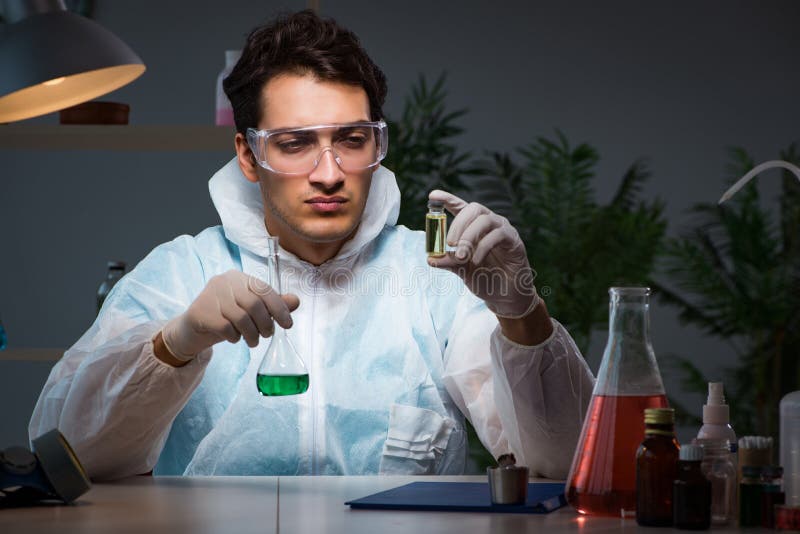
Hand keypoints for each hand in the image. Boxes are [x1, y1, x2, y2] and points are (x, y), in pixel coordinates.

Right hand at [161, 270, 299, 360]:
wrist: (193, 329)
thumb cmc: (226, 317)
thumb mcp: (251, 311)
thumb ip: (272, 305)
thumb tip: (295, 301)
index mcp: (239, 277)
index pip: (264, 290)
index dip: (279, 308)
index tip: (288, 325)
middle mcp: (224, 281)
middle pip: (254, 304)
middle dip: (266, 323)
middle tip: (267, 335)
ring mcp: (210, 295)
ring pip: (241, 317)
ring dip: (251, 334)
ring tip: (253, 342)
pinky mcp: (200, 312)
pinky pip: (225, 327)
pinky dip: (234, 337)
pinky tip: (234, 338)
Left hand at [427, 190, 539, 318]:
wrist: (505, 296)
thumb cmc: (484, 278)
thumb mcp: (461, 270)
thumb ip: (448, 262)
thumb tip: (430, 259)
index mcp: (474, 227)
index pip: (461, 207)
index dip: (447, 199)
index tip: (432, 196)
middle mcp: (489, 223)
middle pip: (474, 208)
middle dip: (458, 223)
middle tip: (449, 243)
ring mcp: (503, 230)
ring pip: (485, 220)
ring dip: (469, 237)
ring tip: (461, 256)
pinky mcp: (514, 240)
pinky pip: (497, 235)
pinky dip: (483, 247)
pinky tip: (476, 261)